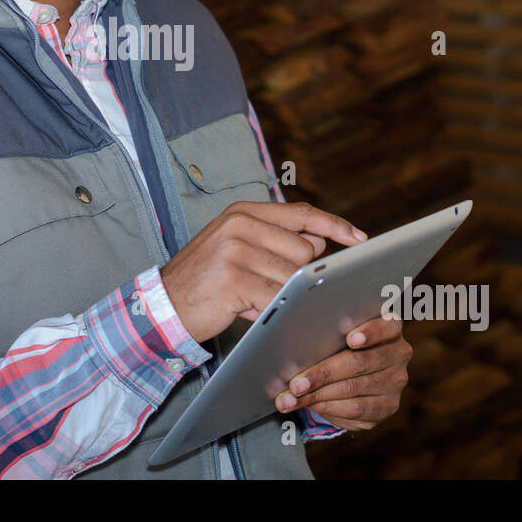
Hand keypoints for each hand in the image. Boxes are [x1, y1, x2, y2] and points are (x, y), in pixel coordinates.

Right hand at [160, 201, 365, 343]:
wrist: (161, 305)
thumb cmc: (206, 279)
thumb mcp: (236, 246)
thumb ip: (275, 239)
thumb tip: (321, 241)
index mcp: (243, 212)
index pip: (301, 213)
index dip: (334, 225)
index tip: (360, 238)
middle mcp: (240, 224)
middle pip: (305, 251)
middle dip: (296, 275)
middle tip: (261, 286)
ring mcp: (236, 250)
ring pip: (294, 277)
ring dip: (281, 295)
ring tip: (247, 297)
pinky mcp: (234, 279)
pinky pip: (277, 297)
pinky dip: (271, 309)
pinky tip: (246, 308)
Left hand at [273, 313, 410, 430]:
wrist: (354, 369)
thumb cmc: (339, 340)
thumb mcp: (335, 329)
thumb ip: (325, 327)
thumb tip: (288, 333)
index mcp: (390, 326)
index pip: (385, 326)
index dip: (369, 332)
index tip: (350, 339)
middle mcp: (398, 353)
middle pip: (359, 363)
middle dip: (323, 374)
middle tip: (296, 384)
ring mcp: (395, 381)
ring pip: (353, 389)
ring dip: (317, 396)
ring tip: (291, 399)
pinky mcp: (387, 406)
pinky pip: (356, 410)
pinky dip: (327, 408)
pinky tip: (308, 405)